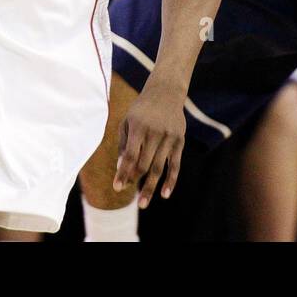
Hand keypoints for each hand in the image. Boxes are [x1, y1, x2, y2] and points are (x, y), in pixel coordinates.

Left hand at [113, 77, 185, 207]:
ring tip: (143, 204)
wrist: (166, 92)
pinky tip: (164, 194)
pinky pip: (175, 165)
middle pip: (144, 164)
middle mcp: (155, 132)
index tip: (117, 188)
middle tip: (130, 198)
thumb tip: (122, 169)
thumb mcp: (127, 121)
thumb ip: (124, 144)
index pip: (131, 156)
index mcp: (139, 127)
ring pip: (159, 168)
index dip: (124, 173)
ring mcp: (169, 137)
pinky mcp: (180, 141)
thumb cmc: (141, 109)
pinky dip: (170, 181)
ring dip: (151, 187)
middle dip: (135, 181)